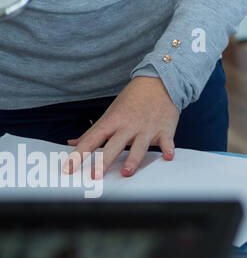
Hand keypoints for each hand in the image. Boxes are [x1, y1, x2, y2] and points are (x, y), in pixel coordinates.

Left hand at [64, 76, 179, 178]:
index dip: (79, 155)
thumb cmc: (133, 99)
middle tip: (95, 175)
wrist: (160, 82)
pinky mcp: (165, 129)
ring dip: (133, 159)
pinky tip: (167, 157)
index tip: (68, 168)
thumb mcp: (111, 112)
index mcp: (113, 121)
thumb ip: (93, 131)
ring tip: (126, 172)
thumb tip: (73, 143)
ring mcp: (147, 128)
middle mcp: (129, 126)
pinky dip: (168, 149)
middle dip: (104, 161)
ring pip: (139, 146)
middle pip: (114, 145)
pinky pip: (167, 141)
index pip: (92, 140)